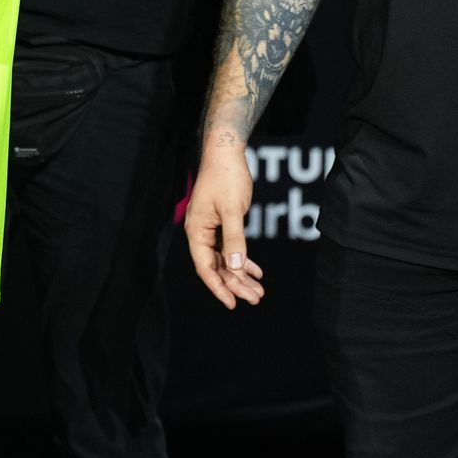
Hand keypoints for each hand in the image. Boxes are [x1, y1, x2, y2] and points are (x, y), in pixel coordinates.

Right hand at [185, 141, 266, 308]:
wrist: (226, 153)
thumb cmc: (226, 178)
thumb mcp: (233, 210)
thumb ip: (234, 240)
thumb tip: (236, 267)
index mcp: (197, 231)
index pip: (205, 267)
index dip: (219, 287)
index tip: (233, 304)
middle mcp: (201, 233)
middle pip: (217, 267)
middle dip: (236, 284)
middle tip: (257, 298)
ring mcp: (211, 229)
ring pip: (225, 260)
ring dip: (241, 275)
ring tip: (259, 291)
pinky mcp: (222, 224)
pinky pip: (231, 249)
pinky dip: (243, 261)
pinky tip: (257, 272)